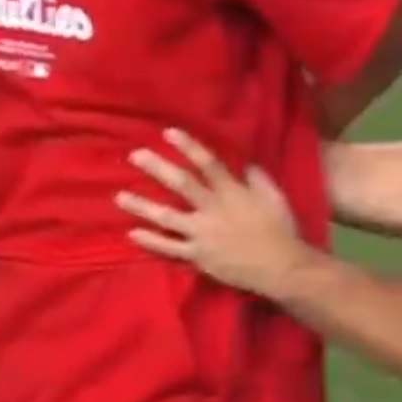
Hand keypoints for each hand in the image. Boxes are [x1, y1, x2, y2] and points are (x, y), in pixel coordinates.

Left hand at [116, 128, 318, 299]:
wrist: (282, 268)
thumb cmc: (281, 230)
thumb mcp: (274, 197)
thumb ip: (257, 177)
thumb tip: (242, 161)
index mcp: (232, 192)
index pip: (207, 163)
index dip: (188, 146)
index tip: (168, 132)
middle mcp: (212, 209)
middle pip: (180, 184)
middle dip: (157, 168)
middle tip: (135, 155)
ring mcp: (202, 234)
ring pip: (166, 217)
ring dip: (141, 206)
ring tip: (119, 197)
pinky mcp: (198, 256)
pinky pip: (169, 248)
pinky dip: (150, 241)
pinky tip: (131, 233)